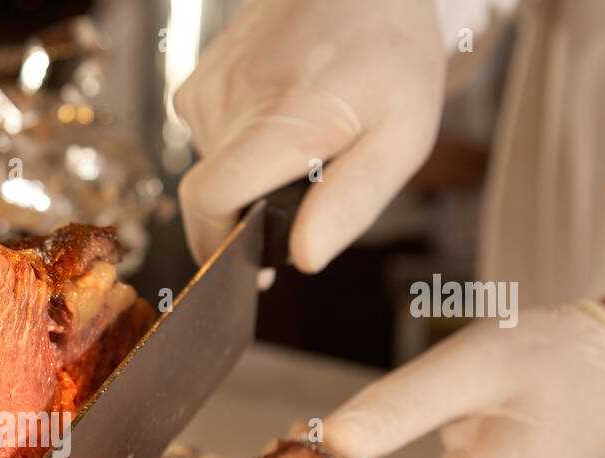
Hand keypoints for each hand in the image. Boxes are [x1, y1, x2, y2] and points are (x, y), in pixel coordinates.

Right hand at [175, 0, 446, 270]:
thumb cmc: (390, 50)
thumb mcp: (405, 134)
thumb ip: (353, 201)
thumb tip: (304, 257)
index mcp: (279, 120)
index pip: (209, 203)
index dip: (221, 246)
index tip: (251, 260)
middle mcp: (229, 101)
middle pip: (216, 195)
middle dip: (255, 205)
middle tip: (312, 175)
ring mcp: (208, 85)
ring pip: (215, 167)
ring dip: (253, 171)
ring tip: (303, 135)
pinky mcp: (199, 77)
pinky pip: (213, 136)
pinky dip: (244, 141)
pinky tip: (282, 112)